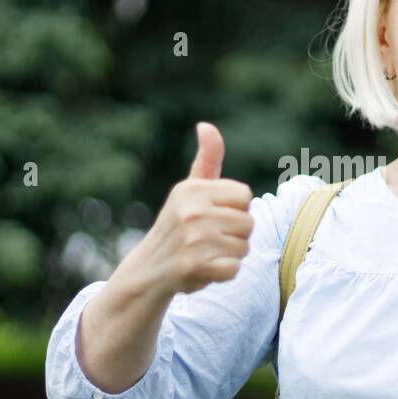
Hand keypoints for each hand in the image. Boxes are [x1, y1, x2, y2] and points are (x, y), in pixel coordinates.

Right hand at [134, 121, 254, 294]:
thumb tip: (206, 125)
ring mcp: (194, 240)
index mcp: (192, 190)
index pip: (245, 196)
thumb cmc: (177, 225)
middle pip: (249, 222)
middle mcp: (191, 212)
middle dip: (235, 234)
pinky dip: (225, 273)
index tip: (214, 216)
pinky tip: (205, 269)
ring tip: (207, 253)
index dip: (235, 209)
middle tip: (210, 239)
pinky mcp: (196, 266)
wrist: (148, 270)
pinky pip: (235, 268)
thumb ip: (207, 159)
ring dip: (230, 254)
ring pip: (244, 247)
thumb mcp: (189, 190)